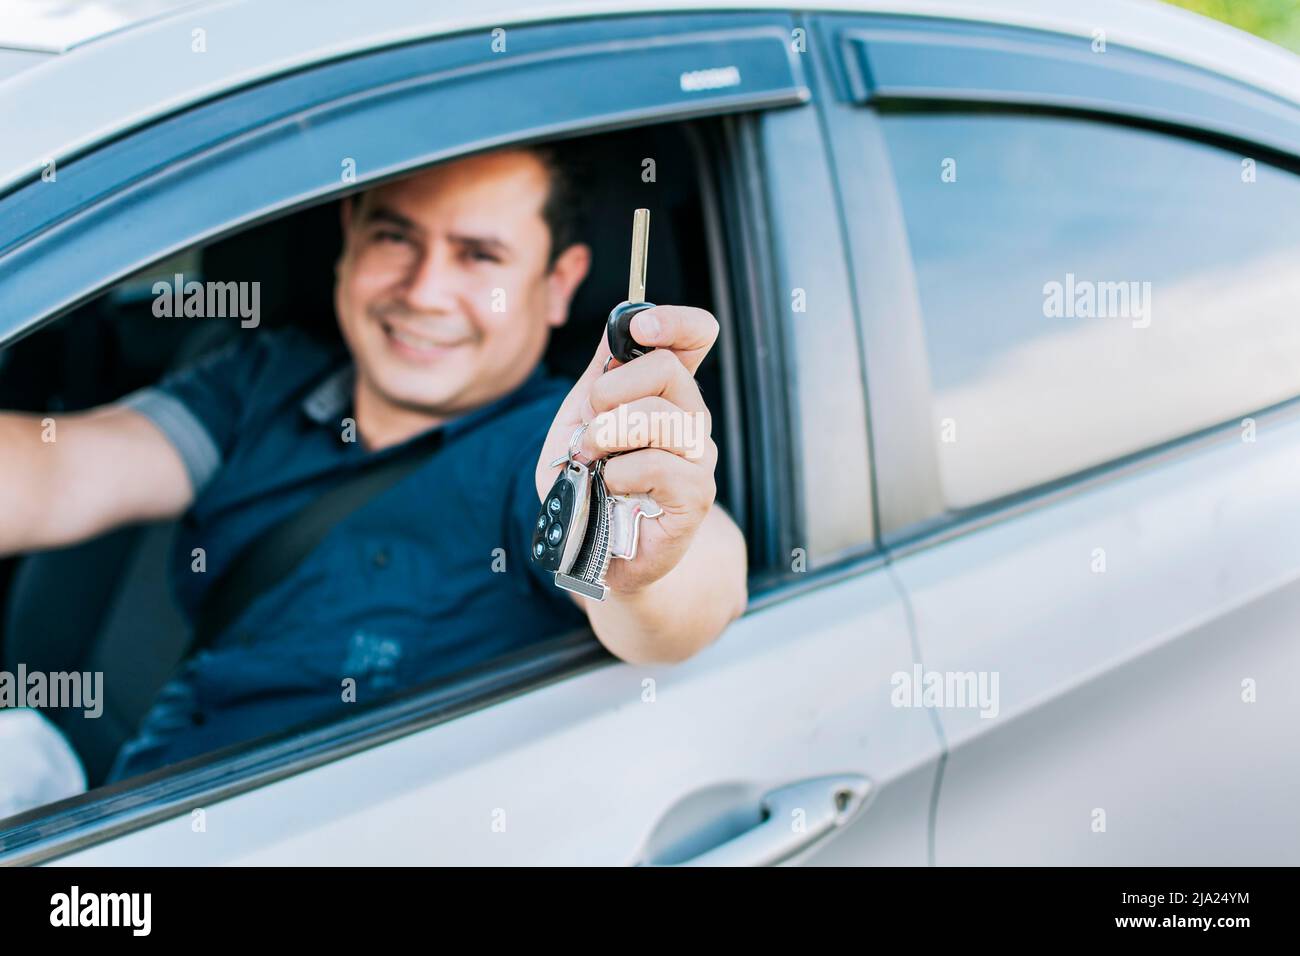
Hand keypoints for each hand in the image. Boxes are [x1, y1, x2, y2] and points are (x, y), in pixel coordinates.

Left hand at [535, 305, 719, 594]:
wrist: (596, 554)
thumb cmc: (588, 488)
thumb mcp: (578, 423)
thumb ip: (598, 376)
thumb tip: (618, 322)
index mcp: (665, 393)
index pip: (696, 336)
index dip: (674, 321)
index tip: (639, 329)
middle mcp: (690, 418)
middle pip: (668, 368)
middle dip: (612, 390)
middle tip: (590, 427)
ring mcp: (698, 457)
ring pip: (660, 415)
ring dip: (607, 435)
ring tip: (590, 460)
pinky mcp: (695, 495)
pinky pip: (658, 464)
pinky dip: (620, 473)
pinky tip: (613, 487)